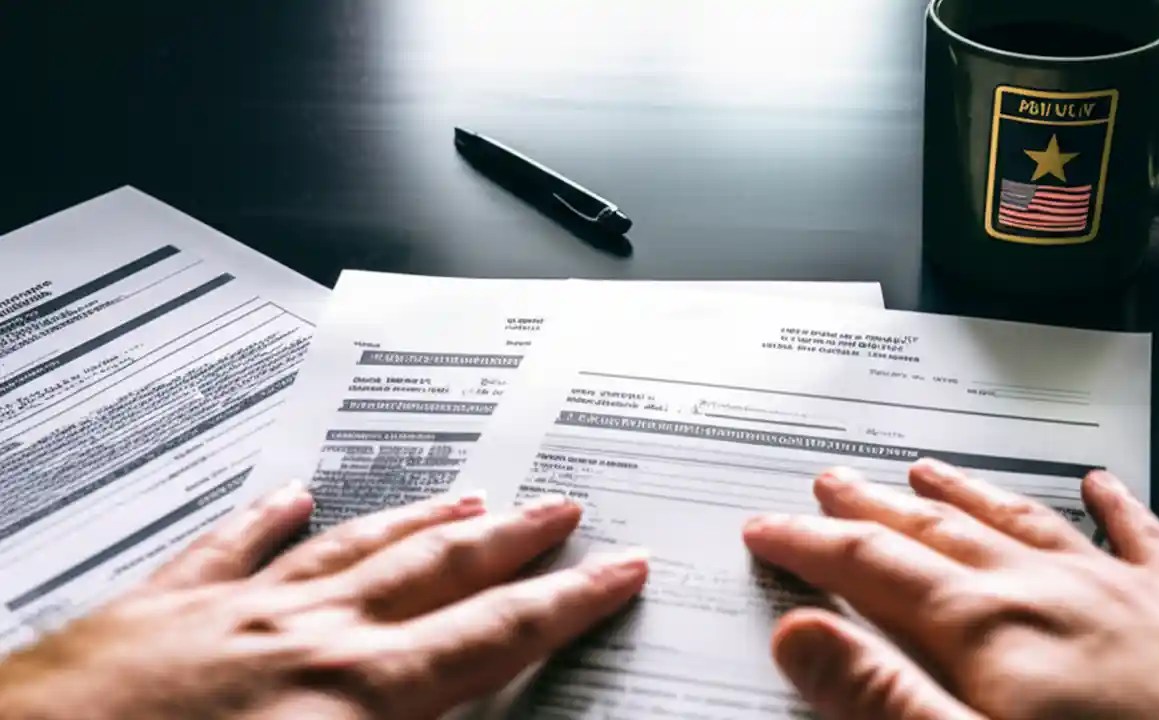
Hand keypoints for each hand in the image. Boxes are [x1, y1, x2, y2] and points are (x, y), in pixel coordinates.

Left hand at [0, 485, 646, 719]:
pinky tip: (293, 494)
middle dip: (511, 538)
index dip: (569, 601)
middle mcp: (307, 636)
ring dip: (419, 519)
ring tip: (466, 493)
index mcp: (356, 696)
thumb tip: (481, 719)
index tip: (619, 567)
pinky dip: (269, 519)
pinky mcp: (158, 609)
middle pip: (437, 570)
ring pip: (351, 546)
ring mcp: (232, 612)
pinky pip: (229, 546)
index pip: (494, 635)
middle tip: (562, 505)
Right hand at [744, 460, 1158, 719]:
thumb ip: (880, 695)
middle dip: (872, 507)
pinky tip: (1101, 483)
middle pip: (936, 532)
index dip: (807, 545)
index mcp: (986, 627)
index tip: (766, 529)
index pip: (869, 566)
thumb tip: (799, 636)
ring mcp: (1119, 591)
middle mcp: (1046, 589)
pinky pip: (1140, 537)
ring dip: (966, 495)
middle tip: (832, 481)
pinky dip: (1113, 506)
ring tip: (927, 471)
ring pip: (1022, 520)